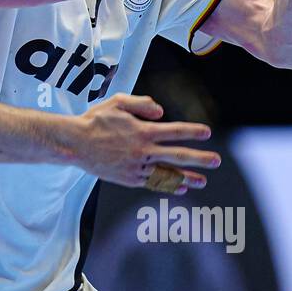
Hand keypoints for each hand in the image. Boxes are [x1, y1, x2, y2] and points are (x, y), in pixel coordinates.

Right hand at [76, 93, 220, 192]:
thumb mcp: (118, 102)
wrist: (75, 144)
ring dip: (187, 177)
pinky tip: (179, 188)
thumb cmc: (95, 120)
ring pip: (167, 173)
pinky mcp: (128, 178)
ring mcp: (136, 166)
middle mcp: (143, 150)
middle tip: (216, 161)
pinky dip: (168, 185)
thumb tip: (162, 112)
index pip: (174, 131)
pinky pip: (153, 183)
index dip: (192, 132)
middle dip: (199, 158)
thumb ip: (142, 104)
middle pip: (177, 155)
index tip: (206, 133)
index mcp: (142, 131)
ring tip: (203, 181)